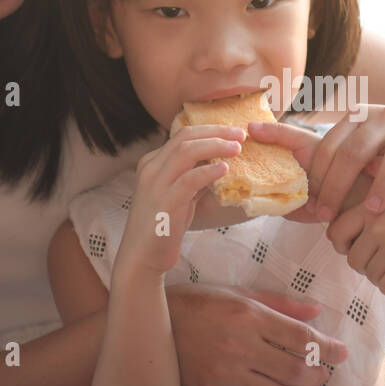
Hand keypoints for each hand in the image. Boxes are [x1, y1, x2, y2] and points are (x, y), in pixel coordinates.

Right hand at [118, 124, 244, 277]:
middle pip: (186, 137)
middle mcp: (151, 168)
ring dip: (215, 146)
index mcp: (153, 162)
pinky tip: (225, 168)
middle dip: (216, 132)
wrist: (143, 256)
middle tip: (241, 134)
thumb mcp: (179, 194)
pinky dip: (209, 171)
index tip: (233, 132)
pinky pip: (189, 179)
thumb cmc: (164, 225)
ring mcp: (156, 184)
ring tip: (238, 148)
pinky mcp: (165, 201)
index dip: (210, 129)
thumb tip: (221, 162)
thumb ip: (194, 177)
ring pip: (186, 152)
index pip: (183, 135)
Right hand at [164, 282, 349, 385]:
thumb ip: (279, 304)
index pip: (300, 337)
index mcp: (249, 316)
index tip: (341, 353)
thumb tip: (316, 312)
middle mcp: (239, 346)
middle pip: (294, 368)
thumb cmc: (199, 303)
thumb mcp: (239, 293)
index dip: (326, 347)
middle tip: (323, 374)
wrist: (153, 325)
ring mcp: (224, 373)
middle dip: (317, 374)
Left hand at [247, 100, 384, 223]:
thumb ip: (332, 160)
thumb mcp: (359, 140)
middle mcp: (382, 118)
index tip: (311, 207)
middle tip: (328, 216)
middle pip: (355, 151)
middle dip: (338, 186)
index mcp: (357, 118)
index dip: (317, 178)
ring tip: (372, 212)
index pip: (330, 146)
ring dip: (381, 184)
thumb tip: (293, 197)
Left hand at [326, 174, 384, 295]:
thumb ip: (383, 174)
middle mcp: (378, 226)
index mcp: (371, 206)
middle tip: (380, 261)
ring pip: (371, 275)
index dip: (343, 245)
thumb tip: (367, 163)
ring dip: (380, 276)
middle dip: (365, 264)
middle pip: (353, 260)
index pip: (335, 233)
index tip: (354, 248)